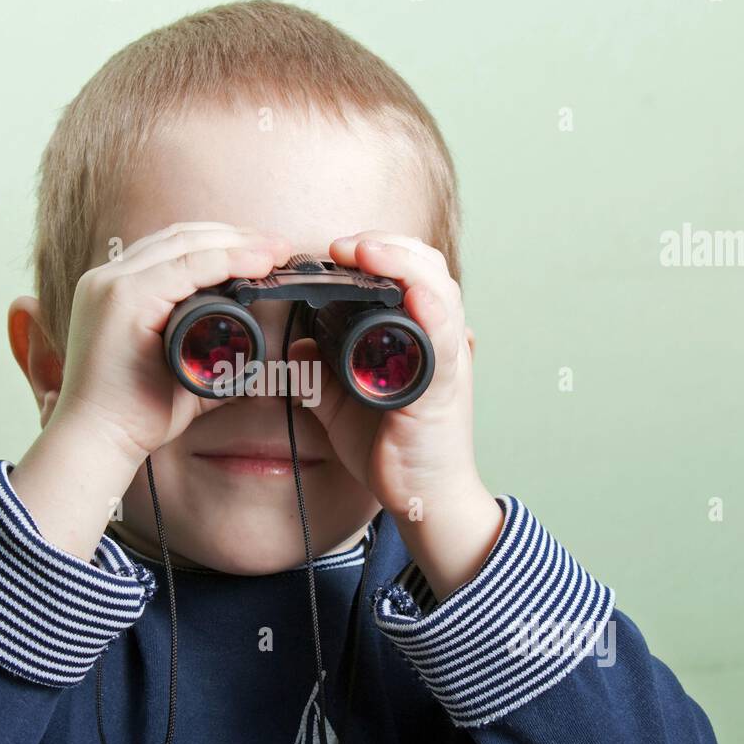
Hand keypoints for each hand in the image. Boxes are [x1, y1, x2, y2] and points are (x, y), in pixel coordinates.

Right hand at [11, 223, 292, 558]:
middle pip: (182, 237)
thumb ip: (207, 357)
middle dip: (237, 235)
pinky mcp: (122, 299)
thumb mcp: (178, 372)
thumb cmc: (134, 415)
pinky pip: (184, 267)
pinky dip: (225, 260)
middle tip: (280, 245)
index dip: (224, 242)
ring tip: (277, 250)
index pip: (175, 248)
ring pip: (185, 245)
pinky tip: (258, 264)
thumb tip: (246, 355)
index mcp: (116, 289)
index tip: (265, 250)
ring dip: (238, 243)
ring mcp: (112, 285)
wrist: (96, 442)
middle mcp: (108, 278)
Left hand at [288, 232, 502, 600]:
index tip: (335, 250)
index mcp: (416, 335)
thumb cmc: (392, 448)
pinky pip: (444, 337)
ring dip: (401, 262)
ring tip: (365, 251)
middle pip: (425, 266)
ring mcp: (446, 359)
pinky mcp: (447, 386)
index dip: (376, 250)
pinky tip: (409, 294)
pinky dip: (429, 310)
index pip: (407, 271)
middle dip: (385, 245)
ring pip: (438, 288)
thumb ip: (321, 373)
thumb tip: (296, 346)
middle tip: (342, 247)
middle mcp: (439, 338)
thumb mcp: (343, 404)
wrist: (424, 498)